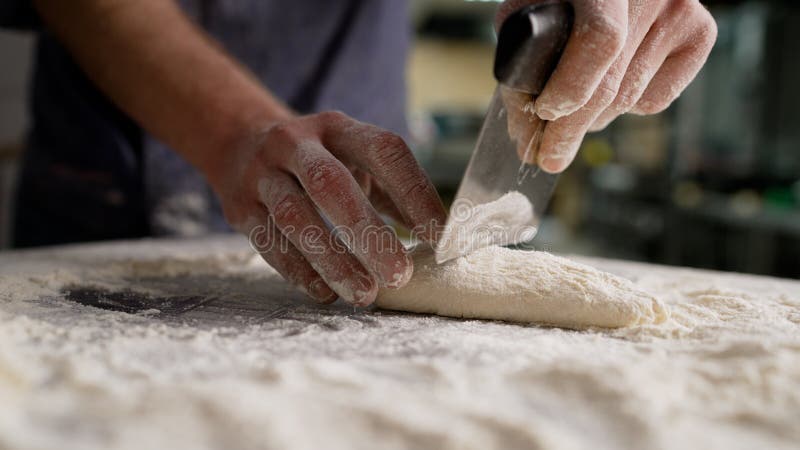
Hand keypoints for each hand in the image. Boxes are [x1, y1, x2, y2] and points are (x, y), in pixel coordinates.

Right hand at [208, 111, 446, 305]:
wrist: (238, 142)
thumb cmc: (317, 162)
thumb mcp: (354, 159)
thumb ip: (393, 192)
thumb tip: (439, 237)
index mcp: (338, 127)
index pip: (383, 150)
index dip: (414, 191)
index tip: (439, 235)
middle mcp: (297, 143)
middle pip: (331, 184)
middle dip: (367, 232)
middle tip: (399, 274)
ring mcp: (262, 172)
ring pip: (294, 217)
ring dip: (332, 260)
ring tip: (364, 294)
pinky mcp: (239, 205)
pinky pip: (268, 241)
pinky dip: (299, 270)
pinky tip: (326, 293)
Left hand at [497, 0, 717, 171]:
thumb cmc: (557, 2)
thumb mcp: (526, 18)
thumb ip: (523, 70)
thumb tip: (528, 137)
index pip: (600, 39)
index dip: (572, 85)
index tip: (545, 114)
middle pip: (613, 83)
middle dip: (571, 128)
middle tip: (548, 156)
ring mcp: (681, 11)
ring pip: (628, 100)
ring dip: (592, 119)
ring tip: (571, 113)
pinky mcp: (700, 34)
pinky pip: (655, 100)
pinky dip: (626, 107)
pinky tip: (611, 83)